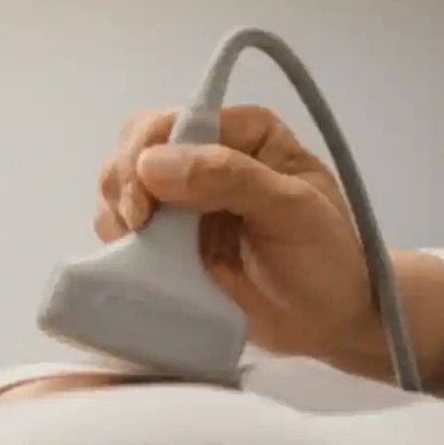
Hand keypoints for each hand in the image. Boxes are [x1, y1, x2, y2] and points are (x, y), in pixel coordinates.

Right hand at [94, 106, 443, 388]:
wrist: (326, 323)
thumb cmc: (324, 261)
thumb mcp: (293, 212)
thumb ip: (231, 179)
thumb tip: (151, 165)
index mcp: (243, 134)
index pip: (175, 121)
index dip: (147, 154)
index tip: (145, 207)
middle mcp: (206, 157)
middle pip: (135, 146)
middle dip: (124, 183)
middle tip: (138, 228)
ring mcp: (180, 200)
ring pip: (118, 186)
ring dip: (117, 215)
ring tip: (141, 249)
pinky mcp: (165, 241)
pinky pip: (119, 228)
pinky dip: (118, 244)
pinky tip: (139, 263)